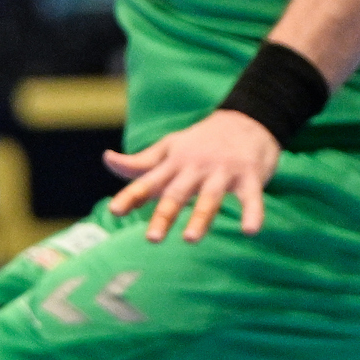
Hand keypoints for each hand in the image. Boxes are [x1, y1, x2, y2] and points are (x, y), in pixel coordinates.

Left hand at [103, 110, 279, 241]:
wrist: (247, 120)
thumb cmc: (202, 141)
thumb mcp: (170, 148)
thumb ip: (141, 162)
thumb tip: (107, 159)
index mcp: (174, 163)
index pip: (148, 181)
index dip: (131, 195)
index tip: (114, 211)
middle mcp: (196, 167)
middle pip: (177, 193)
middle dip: (164, 214)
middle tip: (152, 238)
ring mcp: (223, 171)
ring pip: (210, 196)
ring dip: (200, 217)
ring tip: (189, 239)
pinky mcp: (250, 176)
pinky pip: (251, 197)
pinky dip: (253, 213)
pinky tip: (251, 230)